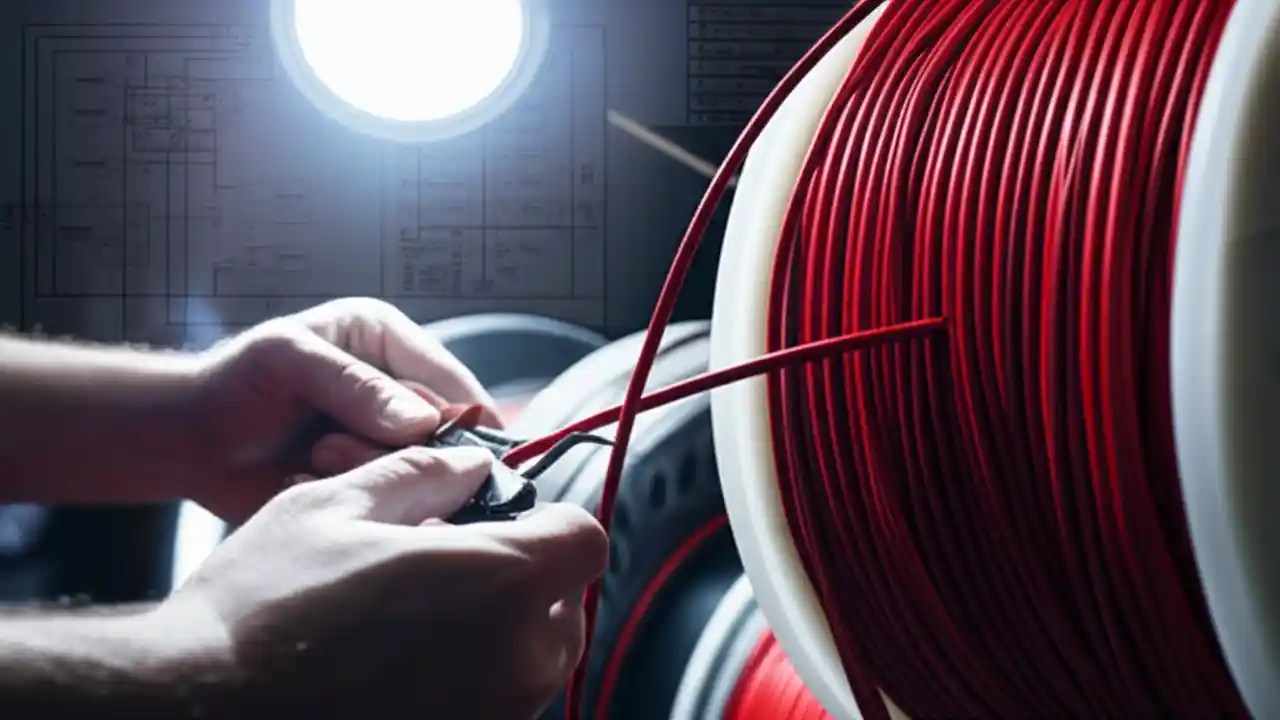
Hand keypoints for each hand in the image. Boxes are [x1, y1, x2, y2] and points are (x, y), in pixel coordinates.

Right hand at [161, 446, 607, 719]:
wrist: (201, 711)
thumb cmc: (264, 607)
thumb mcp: (337, 507)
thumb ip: (423, 476)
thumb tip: (472, 467)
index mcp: (500, 582)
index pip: (586, 537)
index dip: (550, 519)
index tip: (505, 521)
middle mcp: (516, 659)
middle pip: (566, 604)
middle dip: (523, 578)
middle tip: (449, 568)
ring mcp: (494, 714)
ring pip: (535, 658)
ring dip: (498, 628)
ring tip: (414, 616)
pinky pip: (496, 701)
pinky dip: (471, 676)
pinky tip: (401, 663)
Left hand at [184, 298, 499, 520]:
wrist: (192, 441)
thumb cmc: (236, 383)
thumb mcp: (289, 361)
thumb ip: (355, 386)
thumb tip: (423, 424)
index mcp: (390, 344)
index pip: (452, 381)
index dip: (462, 417)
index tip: (449, 448)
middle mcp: (400, 392)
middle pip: (447, 435)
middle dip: (403, 451)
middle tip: (333, 449)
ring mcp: (389, 443)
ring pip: (425, 474)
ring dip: (375, 475)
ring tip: (316, 460)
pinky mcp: (373, 483)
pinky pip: (397, 503)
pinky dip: (364, 502)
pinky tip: (314, 481)